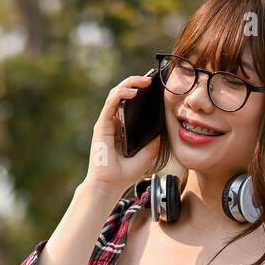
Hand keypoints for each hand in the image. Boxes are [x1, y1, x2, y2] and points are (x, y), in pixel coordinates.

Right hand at [84, 73, 162, 191]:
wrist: (109, 185)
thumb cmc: (124, 174)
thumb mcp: (146, 155)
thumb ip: (153, 142)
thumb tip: (162, 129)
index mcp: (121, 129)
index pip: (128, 103)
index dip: (139, 92)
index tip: (153, 87)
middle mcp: (112, 123)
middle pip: (122, 94)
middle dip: (135, 83)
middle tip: (151, 79)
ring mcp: (106, 123)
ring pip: (115, 94)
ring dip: (129, 84)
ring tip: (144, 81)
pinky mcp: (102, 126)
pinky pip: (111, 103)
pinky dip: (121, 94)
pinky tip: (133, 92)